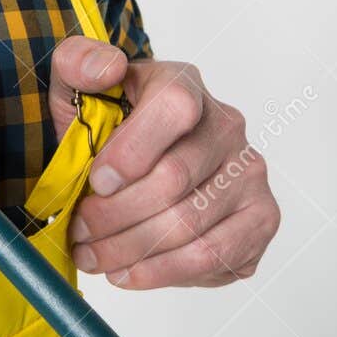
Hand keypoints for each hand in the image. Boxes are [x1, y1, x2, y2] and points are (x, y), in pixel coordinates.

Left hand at [49, 37, 280, 288]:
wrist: (136, 153)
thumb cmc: (106, 119)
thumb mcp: (77, 82)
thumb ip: (78, 62)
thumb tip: (107, 69)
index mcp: (185, 85)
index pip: (174, 109)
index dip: (131, 151)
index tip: (95, 181)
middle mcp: (227, 127)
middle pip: (174, 180)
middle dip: (115, 215)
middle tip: (79, 232)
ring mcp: (248, 175)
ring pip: (191, 227)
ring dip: (131, 251)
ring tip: (94, 257)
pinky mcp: (259, 219)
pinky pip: (213, 259)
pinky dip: (162, 273)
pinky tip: (127, 270)